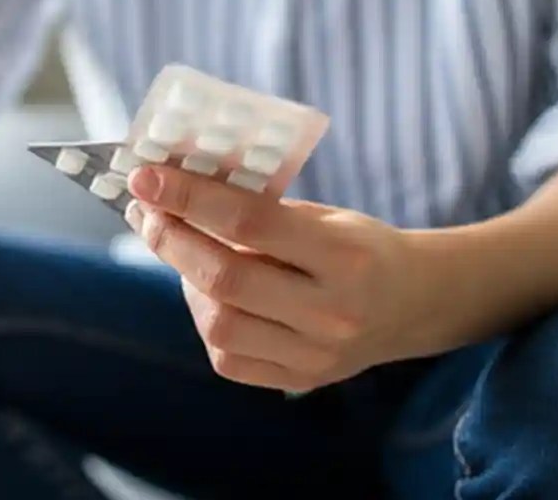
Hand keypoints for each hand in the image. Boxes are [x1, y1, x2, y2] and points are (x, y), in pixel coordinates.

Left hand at [124, 165, 441, 392]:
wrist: (412, 304)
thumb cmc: (360, 246)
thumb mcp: (323, 214)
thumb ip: (259, 208)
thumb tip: (177, 190)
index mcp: (344, 255)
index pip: (249, 221)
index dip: (188, 197)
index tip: (145, 178)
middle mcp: (331, 311)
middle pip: (225, 277)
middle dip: (171, 239)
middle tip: (146, 212)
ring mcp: (316, 355)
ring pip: (218, 323)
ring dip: (185, 281)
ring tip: (184, 251)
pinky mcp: (300, 380)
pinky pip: (227, 356)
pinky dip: (205, 319)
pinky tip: (208, 292)